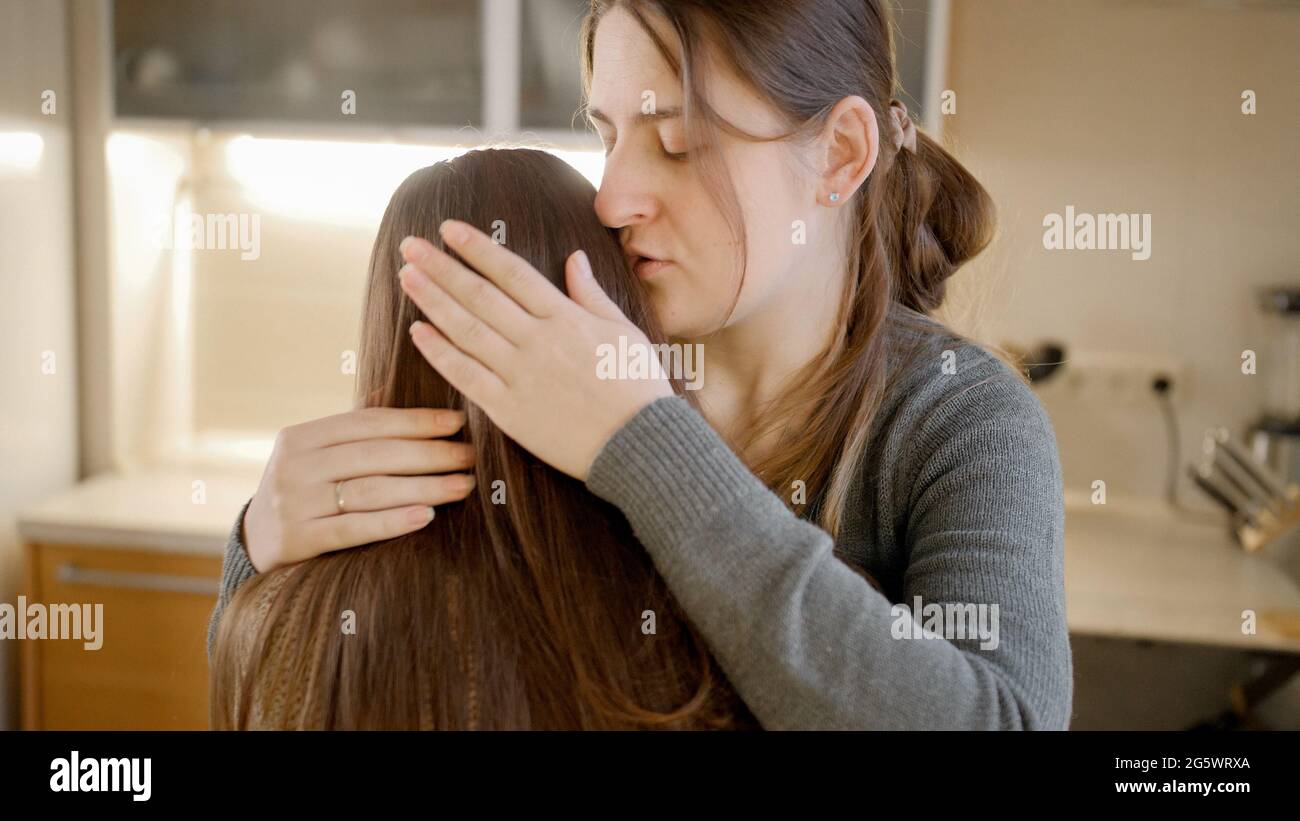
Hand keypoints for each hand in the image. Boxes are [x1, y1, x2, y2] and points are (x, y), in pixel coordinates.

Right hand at [242, 407, 476, 571]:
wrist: (254, 545)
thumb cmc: (304, 491)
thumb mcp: (316, 455)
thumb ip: (352, 429)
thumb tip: (394, 386)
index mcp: (301, 436)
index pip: (368, 423)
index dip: (416, 420)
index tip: (457, 421)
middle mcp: (294, 465)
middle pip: (375, 454)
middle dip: (429, 453)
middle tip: (469, 455)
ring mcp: (293, 502)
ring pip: (371, 490)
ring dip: (424, 487)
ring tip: (463, 485)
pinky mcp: (297, 539)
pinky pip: (354, 528)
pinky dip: (393, 522)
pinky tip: (427, 517)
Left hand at [396, 220, 672, 480]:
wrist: (640, 444)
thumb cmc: (638, 388)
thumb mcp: (623, 331)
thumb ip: (591, 294)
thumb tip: (574, 257)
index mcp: (565, 318)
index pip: (512, 272)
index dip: (478, 248)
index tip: (449, 229)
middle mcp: (538, 341)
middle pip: (480, 295)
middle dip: (442, 267)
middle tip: (411, 246)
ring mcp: (521, 375)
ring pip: (467, 330)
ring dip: (433, 301)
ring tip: (407, 277)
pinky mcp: (510, 411)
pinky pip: (468, 376)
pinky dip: (441, 353)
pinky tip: (418, 332)